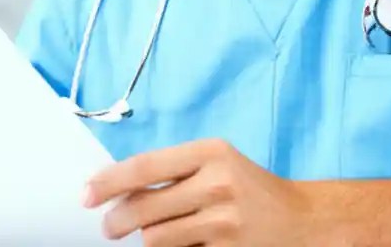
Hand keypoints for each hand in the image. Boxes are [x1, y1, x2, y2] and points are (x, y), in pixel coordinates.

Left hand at [83, 139, 329, 245]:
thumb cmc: (247, 187)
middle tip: (109, 227)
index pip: (143, 168)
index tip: (86, 195)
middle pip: (144, 208)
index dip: (108, 183)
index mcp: (210, 153)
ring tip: (150, 235)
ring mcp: (225, 222)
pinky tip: (182, 244)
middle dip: (117, 221)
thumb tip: (116, 189)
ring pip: (157, 238)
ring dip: (146, 239)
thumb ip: (171, 172)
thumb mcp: (215, 163)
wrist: (305, 220)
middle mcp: (218, 184)